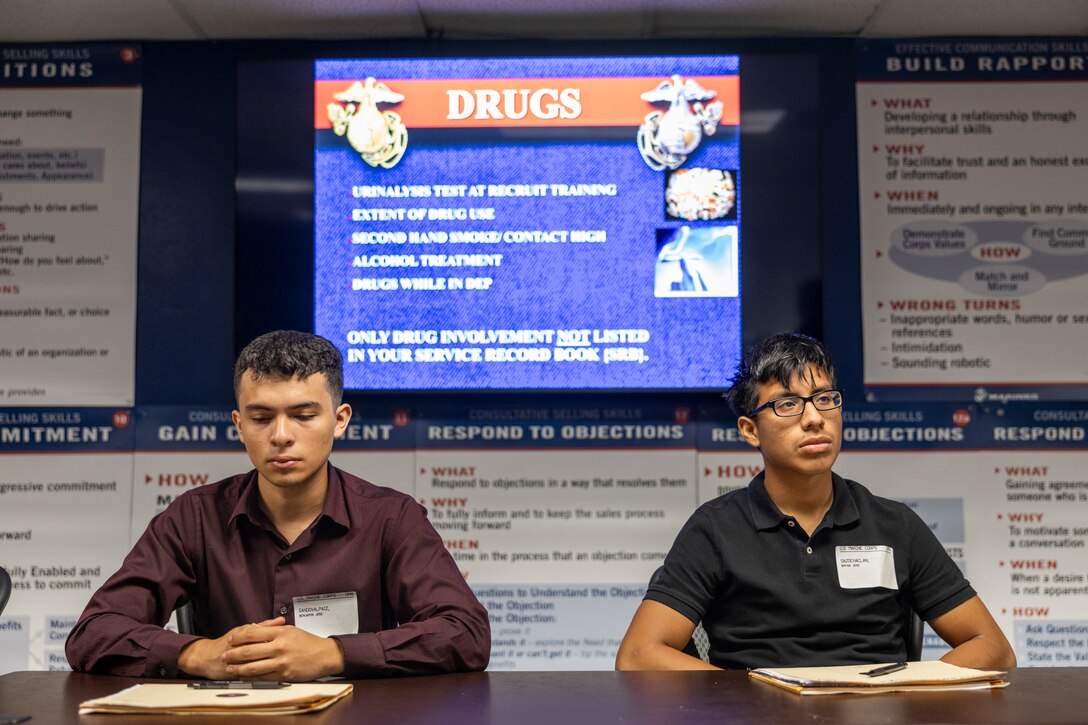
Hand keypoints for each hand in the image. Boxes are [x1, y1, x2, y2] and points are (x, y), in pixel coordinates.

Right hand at [177, 617, 283, 678]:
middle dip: (277, 653)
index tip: (293, 640)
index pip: (266, 634)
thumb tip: (281, 620)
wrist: (205, 657)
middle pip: (263, 649)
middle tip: (291, 654)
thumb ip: (264, 626)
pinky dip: (260, 676)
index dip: (281, 638)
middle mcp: (241, 647)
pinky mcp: (234, 674)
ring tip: (284, 665)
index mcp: (245, 634)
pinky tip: (271, 676)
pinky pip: (250, 676)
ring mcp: (237, 661)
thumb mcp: (244, 630)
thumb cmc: (227, 642)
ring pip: (257, 663)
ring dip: (270, 664)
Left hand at [221, 617, 345, 680]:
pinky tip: (244, 676)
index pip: (253, 633)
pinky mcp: (284, 675)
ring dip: (238, 668)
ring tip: (229, 668)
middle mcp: (279, 647)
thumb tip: (252, 627)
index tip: (230, 640)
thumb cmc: (308, 642)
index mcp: (280, 633)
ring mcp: (281, 662)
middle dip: (233, 654)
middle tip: (224, 656)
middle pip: (250, 650)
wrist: (324, 655)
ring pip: (254, 666)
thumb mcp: (290, 630)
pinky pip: (263, 677)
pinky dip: (250, 677)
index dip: (239, 637)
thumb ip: (271, 629)